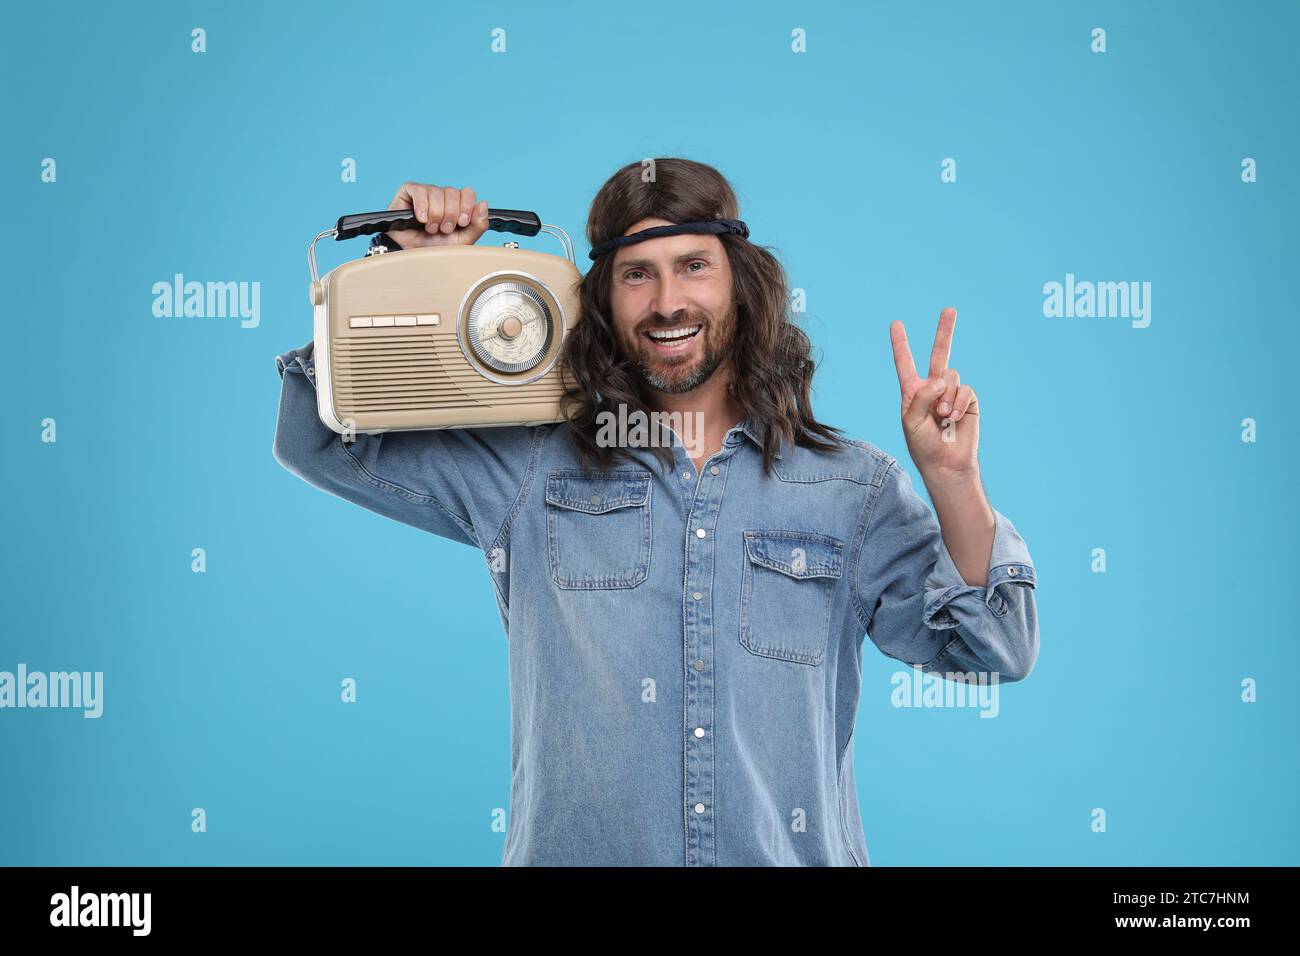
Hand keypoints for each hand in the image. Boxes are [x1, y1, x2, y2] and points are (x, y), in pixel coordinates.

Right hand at [384, 181, 490, 248]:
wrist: (414, 256)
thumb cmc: (436, 249)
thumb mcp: (463, 241)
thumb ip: (478, 225)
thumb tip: (484, 204)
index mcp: (457, 205)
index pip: (468, 193)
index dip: (466, 207)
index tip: (462, 223)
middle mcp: (442, 196)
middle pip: (453, 192)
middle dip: (449, 215)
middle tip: (444, 229)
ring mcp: (426, 193)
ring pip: (437, 192)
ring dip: (435, 215)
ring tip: (431, 228)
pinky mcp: (409, 192)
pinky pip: (419, 191)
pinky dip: (422, 207)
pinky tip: (421, 219)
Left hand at [889, 307, 979, 482]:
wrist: (946, 464)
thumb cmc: (923, 446)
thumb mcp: (911, 421)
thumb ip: (921, 396)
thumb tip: (941, 379)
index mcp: (912, 392)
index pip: (905, 363)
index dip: (901, 344)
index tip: (896, 324)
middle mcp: (933, 388)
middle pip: (939, 354)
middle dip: (945, 331)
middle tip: (950, 309)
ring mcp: (952, 393)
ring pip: (950, 376)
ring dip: (945, 397)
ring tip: (942, 417)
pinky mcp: (968, 400)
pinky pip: (964, 389)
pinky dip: (958, 403)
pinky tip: (954, 418)